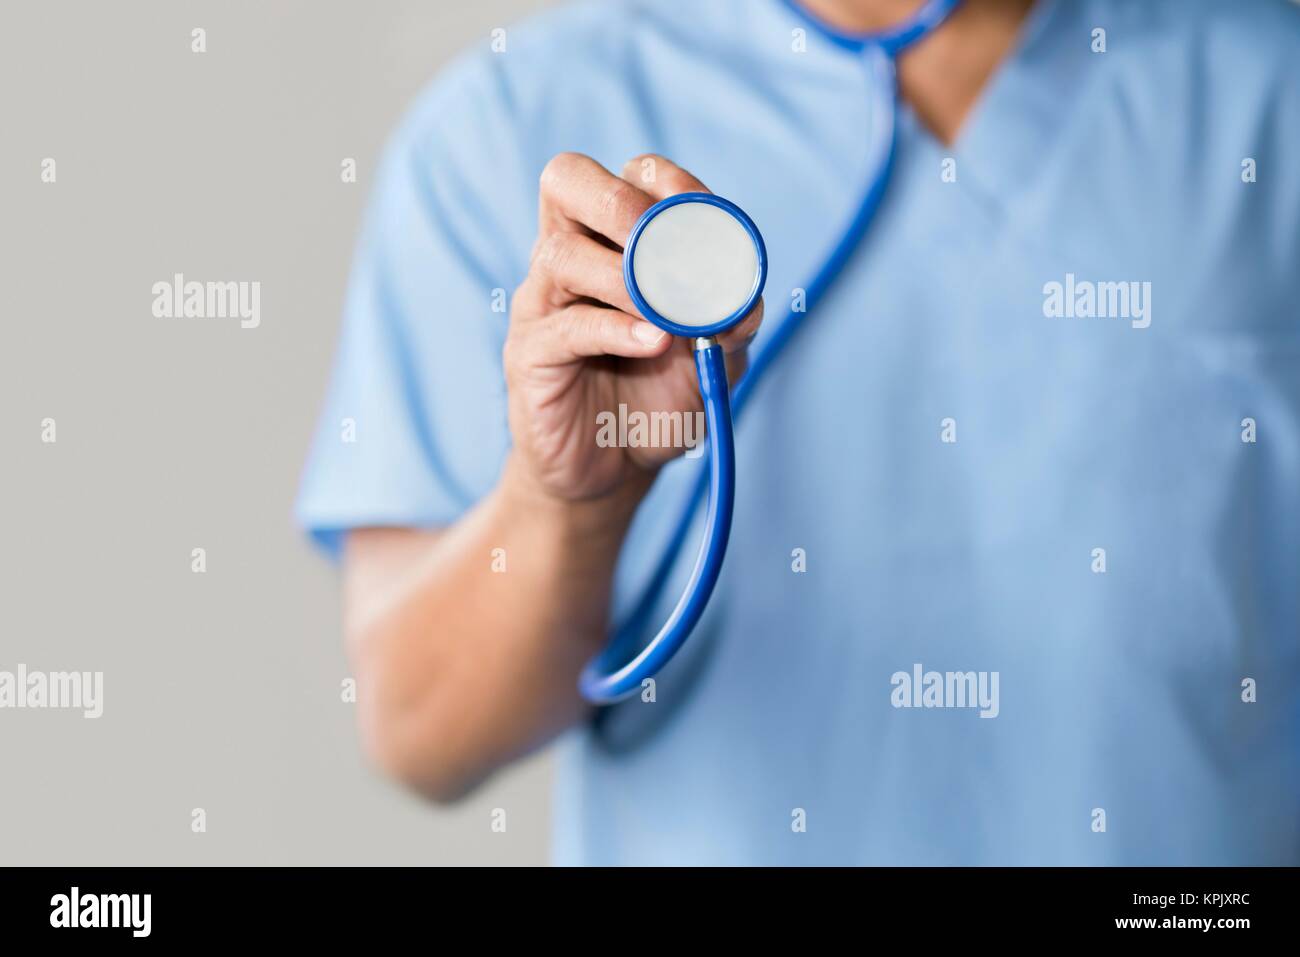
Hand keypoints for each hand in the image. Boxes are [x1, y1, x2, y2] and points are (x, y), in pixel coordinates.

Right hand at [504, 152, 762, 503]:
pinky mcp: (529, 356)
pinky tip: (652, 344)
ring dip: (626, 277)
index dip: (667, 182)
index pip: (626, 174)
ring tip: (668, 317)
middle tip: (666, 247)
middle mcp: (567, 258)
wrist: (616, 469)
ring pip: (562, 253)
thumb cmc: (657, 398)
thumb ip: (732, 319)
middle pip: (566, 180)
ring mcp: (541, 304)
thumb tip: (743, 293)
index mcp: (610, 241)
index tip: (705, 219)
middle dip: (623, 203)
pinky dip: (617, 329)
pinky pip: (567, 327)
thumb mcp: (712, 355)